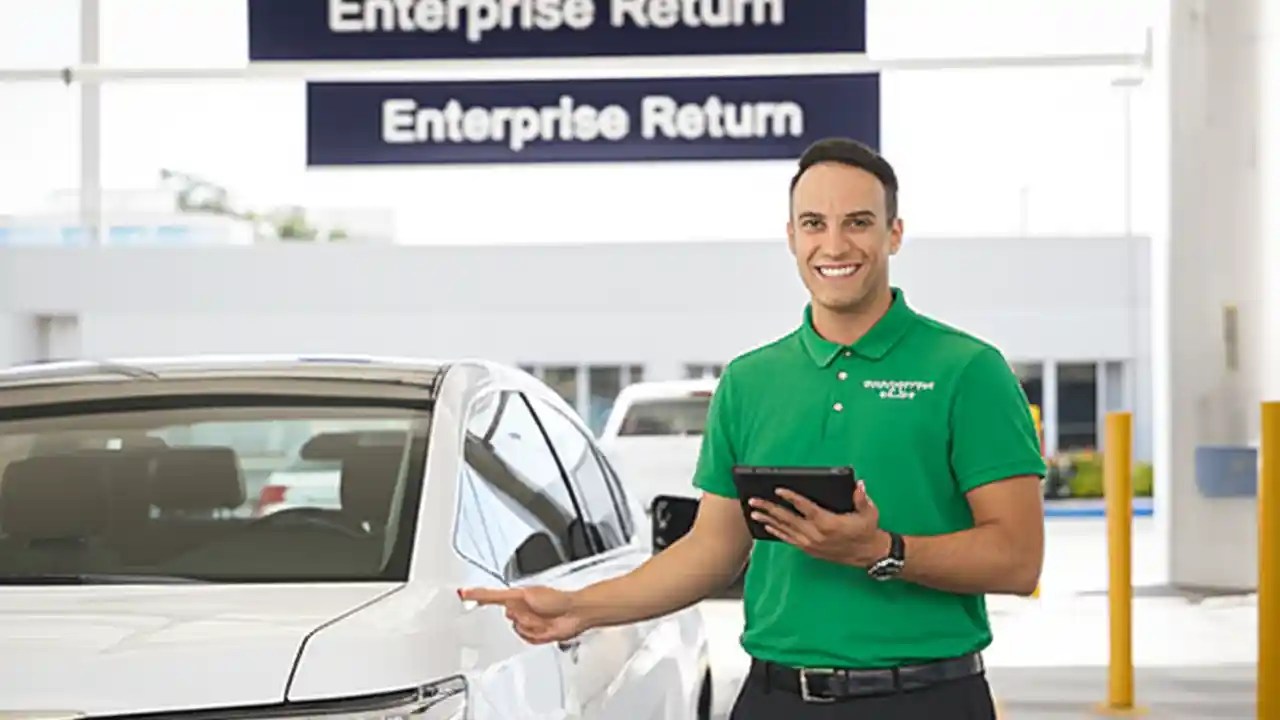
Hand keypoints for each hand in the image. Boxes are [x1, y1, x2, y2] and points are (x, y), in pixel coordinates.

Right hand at [457, 585, 586, 644]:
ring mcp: (527, 622)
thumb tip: (484, 594)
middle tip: (535, 612)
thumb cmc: (556, 599)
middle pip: (508, 617)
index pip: (489, 596)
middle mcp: (519, 608)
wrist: (574, 614)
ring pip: (517, 629)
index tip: (461, 593)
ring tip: (544, 619)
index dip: (475, 595)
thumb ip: (502, 598)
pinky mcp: (534, 634)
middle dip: (521, 617)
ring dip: (531, 625)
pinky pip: (526, 638)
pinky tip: (546, 628)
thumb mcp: (526, 595)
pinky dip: (535, 635)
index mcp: (516, 595)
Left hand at [748, 480, 888, 566]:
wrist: (868, 554)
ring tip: (754, 513)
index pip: (805, 507)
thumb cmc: (867, 530)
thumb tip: (858, 484)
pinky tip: (767, 527)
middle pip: (788, 518)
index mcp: (828, 523)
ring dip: (768, 521)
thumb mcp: (869, 512)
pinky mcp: (809, 550)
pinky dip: (777, 533)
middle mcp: (816, 534)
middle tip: (754, 500)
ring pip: (785, 530)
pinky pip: (789, 540)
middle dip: (769, 508)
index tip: (778, 489)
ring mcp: (811, 544)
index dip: (791, 497)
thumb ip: (861, 498)